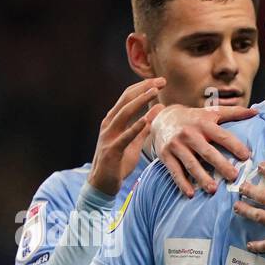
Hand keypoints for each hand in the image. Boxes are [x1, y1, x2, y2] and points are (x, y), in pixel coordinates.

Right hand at [88, 78, 165, 195]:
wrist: (103, 184)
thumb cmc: (119, 162)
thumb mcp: (134, 143)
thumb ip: (144, 128)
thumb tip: (158, 109)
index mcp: (114, 120)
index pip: (128, 97)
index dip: (144, 87)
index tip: (160, 81)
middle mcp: (109, 124)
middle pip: (126, 100)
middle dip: (144, 88)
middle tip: (161, 80)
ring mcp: (108, 136)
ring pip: (124, 113)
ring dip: (139, 102)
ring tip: (154, 93)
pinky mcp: (111, 150)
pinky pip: (124, 137)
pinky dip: (135, 127)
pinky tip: (146, 120)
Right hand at [152, 103, 256, 196]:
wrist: (162, 118)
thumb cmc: (193, 118)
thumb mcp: (211, 112)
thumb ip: (233, 113)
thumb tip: (257, 112)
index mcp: (203, 123)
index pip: (221, 135)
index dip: (234, 145)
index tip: (246, 156)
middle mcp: (189, 134)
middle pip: (207, 152)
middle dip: (221, 164)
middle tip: (234, 177)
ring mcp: (176, 145)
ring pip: (191, 164)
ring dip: (202, 178)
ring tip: (213, 189)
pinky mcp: (166, 155)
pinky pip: (175, 171)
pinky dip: (182, 183)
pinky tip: (191, 194)